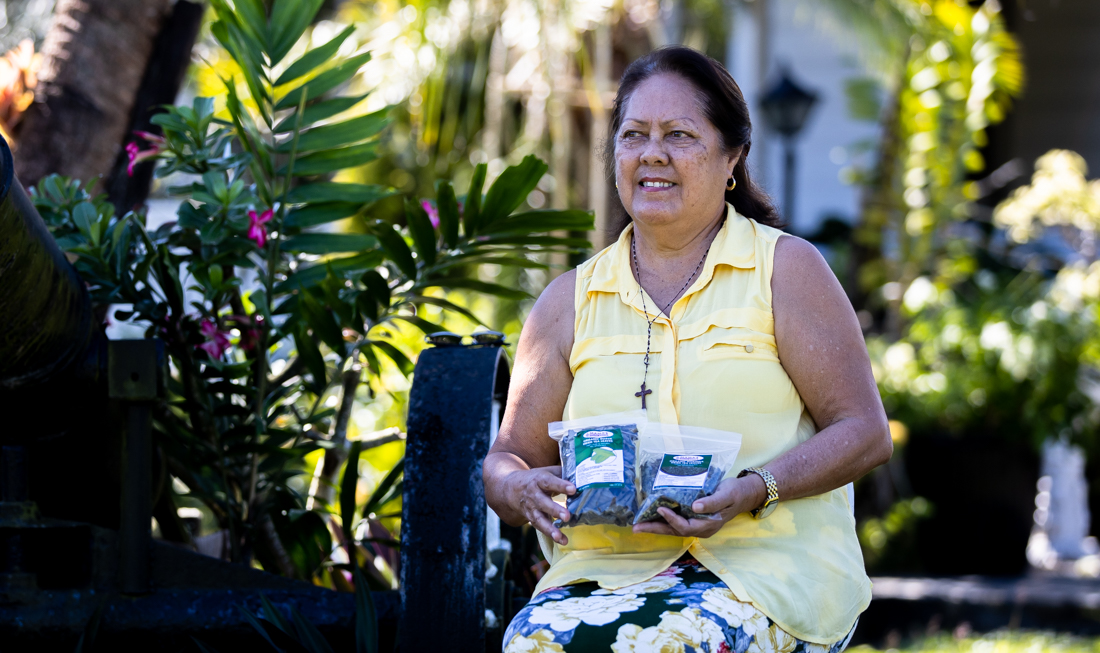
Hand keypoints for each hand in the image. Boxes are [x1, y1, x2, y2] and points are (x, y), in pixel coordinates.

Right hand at [506, 465, 575, 545]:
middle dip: (555, 510)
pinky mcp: (531, 519)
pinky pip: (540, 528)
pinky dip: (550, 535)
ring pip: (539, 519)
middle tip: (567, 516)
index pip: (549, 482)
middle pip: (543, 503)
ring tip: (560, 537)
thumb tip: (583, 475)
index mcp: (539, 480)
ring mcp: (531, 508)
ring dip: (550, 529)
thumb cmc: (537, 479)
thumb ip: (563, 473)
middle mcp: (533, 495)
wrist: (512, 489)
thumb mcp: (547, 472)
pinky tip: (562, 540)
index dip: (561, 485)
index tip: (573, 489)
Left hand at [631, 474, 765, 537]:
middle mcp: (700, 528)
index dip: (672, 519)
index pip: (686, 526)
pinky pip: (676, 522)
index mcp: (708, 525)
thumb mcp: (725, 495)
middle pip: (674, 531)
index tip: (661, 509)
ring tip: (638, 525)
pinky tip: (651, 516)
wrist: (742, 494)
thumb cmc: (734, 493)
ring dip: (655, 527)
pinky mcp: (693, 518)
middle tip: (636, 528)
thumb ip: (711, 502)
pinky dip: (663, 520)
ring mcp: (696, 525)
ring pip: (672, 529)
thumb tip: (695, 507)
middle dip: (655, 529)